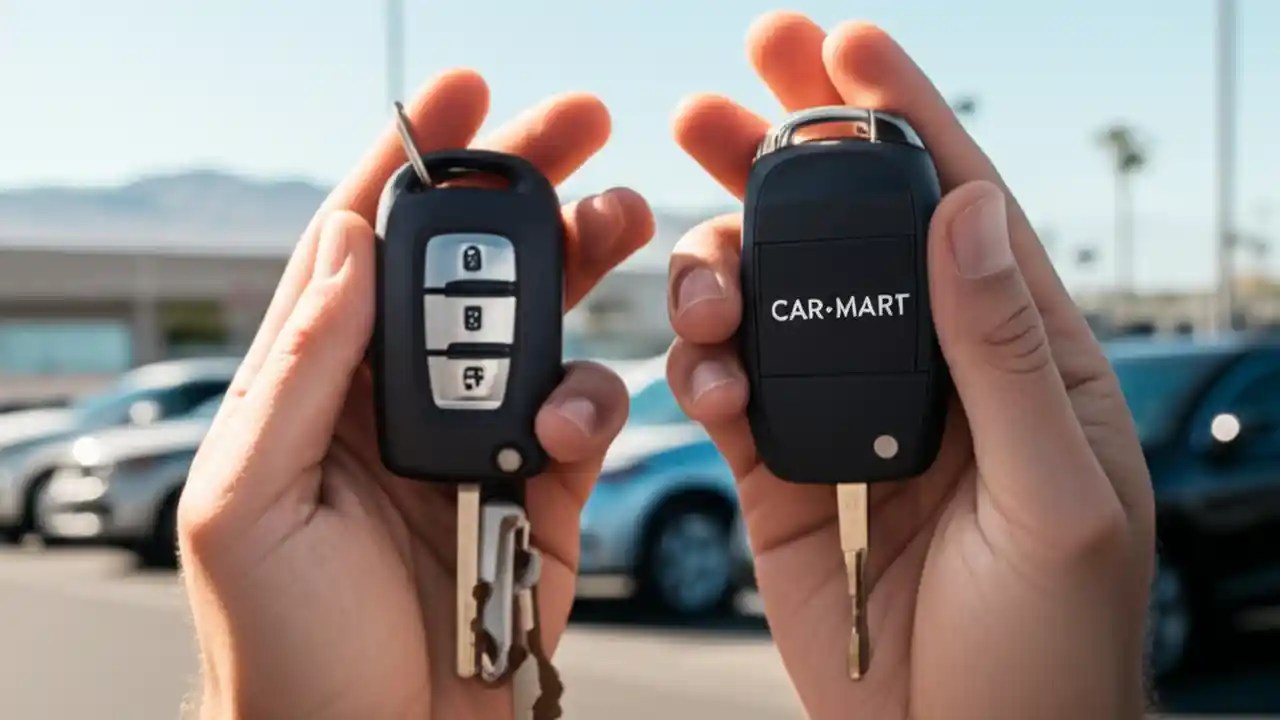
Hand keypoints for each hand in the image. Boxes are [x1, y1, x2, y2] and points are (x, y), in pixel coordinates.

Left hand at [178, 70, 653, 718]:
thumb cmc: (284, 645)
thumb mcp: (252, 500)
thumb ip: (302, 367)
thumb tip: (347, 239)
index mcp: (319, 386)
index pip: (362, 247)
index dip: (409, 163)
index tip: (460, 94)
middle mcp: (400, 399)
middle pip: (470, 265)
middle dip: (524, 187)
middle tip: (580, 127)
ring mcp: (477, 439)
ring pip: (541, 324)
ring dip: (586, 267)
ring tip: (627, 220)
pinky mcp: (543, 489)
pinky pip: (583, 417)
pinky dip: (595, 401)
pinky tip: (578, 417)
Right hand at [666, 13, 1153, 719]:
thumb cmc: (1049, 649)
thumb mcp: (1054, 498)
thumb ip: (1003, 355)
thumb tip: (965, 212)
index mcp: (1019, 359)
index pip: (960, 209)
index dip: (904, 119)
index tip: (844, 43)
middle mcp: (928, 371)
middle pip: (848, 236)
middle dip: (784, 158)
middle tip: (719, 96)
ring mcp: (849, 417)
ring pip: (771, 304)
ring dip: (722, 265)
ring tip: (696, 263)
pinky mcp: (783, 471)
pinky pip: (729, 392)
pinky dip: (701, 368)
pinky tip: (696, 365)